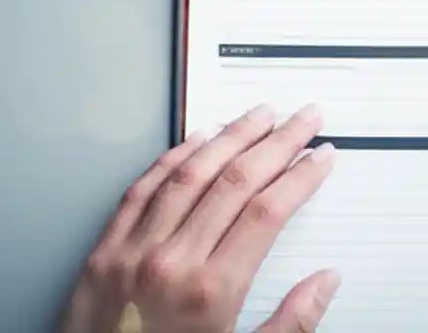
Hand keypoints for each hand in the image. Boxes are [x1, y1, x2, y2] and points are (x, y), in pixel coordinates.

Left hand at [62, 104, 338, 332]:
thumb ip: (290, 324)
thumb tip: (325, 282)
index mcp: (210, 292)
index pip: (268, 211)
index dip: (301, 176)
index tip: (321, 157)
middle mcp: (170, 262)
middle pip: (235, 182)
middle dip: (277, 143)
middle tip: (303, 119)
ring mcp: (131, 253)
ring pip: (189, 174)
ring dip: (230, 137)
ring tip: (258, 116)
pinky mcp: (102, 254)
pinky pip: (141, 190)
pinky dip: (172, 159)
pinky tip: (196, 140)